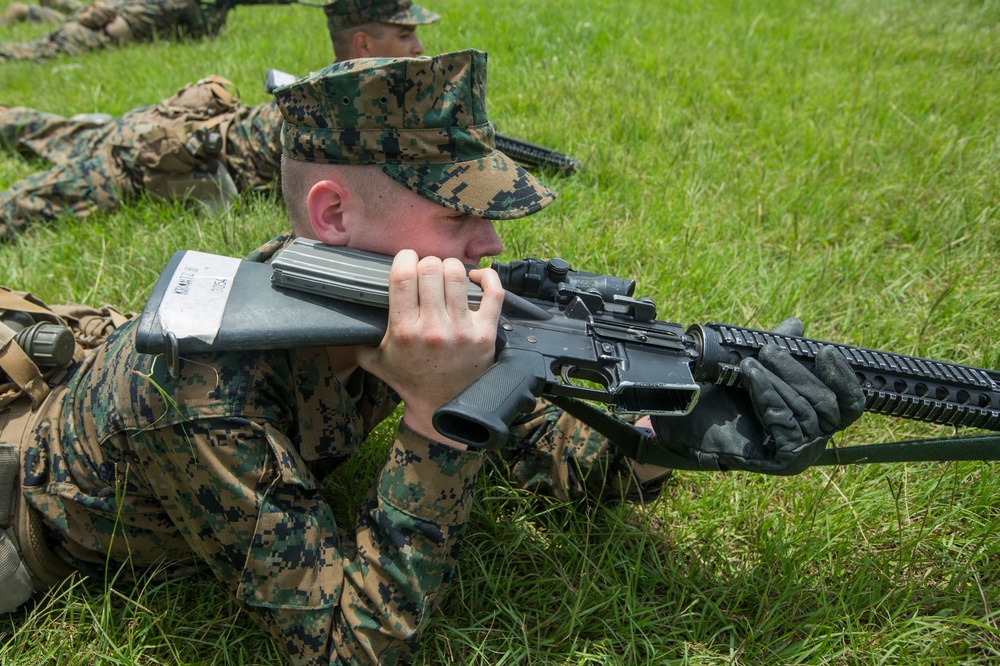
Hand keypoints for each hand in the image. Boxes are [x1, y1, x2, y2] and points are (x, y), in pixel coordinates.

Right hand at [355, 250, 504, 446]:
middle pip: (431, 268)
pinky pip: (493, 292)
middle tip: (426, 271)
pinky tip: (475, 278)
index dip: (404, 259)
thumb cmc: (409, 379)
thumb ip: (358, 336)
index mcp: (404, 331)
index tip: (406, 259)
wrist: (443, 407)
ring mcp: (462, 330)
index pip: (403, 276)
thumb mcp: (374, 360)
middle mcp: (433, 329)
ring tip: (446, 275)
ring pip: (458, 274)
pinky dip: (486, 277)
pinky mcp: (486, 333)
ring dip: (450, 267)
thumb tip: (345, 310)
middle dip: (427, 263)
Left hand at [651, 318, 865, 474]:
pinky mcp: (782, 462)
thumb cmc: (722, 396)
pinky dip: (769, 397)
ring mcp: (800, 453)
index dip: (844, 378)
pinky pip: (786, 426)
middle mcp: (814, 439)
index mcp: (816, 417)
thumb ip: (780, 348)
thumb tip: (797, 325)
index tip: (827, 352)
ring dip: (778, 381)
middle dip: (798, 372)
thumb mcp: (756, 367)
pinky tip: (751, 379)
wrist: (687, 418)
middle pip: (829, 405)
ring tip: (751, 363)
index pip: (850, 403)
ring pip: (806, 413)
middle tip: (770, 350)